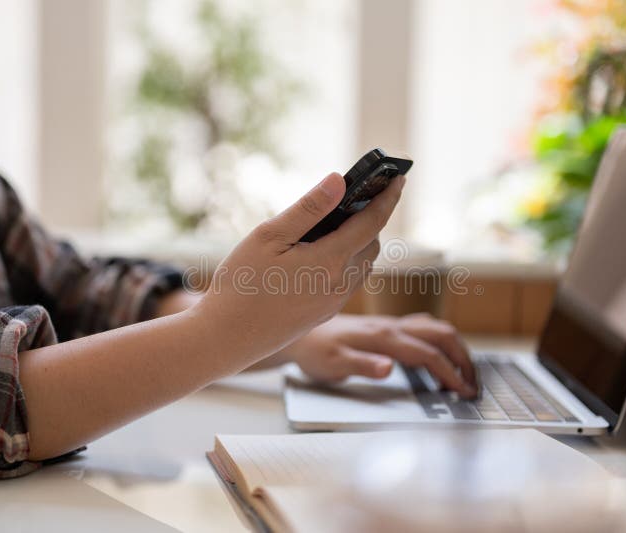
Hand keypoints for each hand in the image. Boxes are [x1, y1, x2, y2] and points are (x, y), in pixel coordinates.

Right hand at [192, 172, 405, 369]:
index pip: (373, 222)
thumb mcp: (269, 236)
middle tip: (365, 195)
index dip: (389, 197)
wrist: (226, 339)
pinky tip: (325, 252)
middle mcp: (340, 285)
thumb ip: (308, 208)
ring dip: (362, 241)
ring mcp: (333, 303)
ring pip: (363, 265)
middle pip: (372, 244)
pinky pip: (348, 282)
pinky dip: (349, 260)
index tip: (400, 177)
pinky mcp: (323, 314)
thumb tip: (340, 181)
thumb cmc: (241, 284)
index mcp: (330, 261)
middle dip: (374, 218)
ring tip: (345, 221)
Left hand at [287, 313, 477, 397]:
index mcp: (383, 337)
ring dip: (457, 349)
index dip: (450, 373)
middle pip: (442, 335)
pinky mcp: (389, 328)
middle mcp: (392, 327)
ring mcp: (392, 325)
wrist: (302, 334)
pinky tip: (442, 357)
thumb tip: (389, 367)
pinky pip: (425, 329)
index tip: (465, 392)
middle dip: (464, 358)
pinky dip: (442, 342)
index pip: (427, 354)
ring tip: (465, 374)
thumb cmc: (316, 351)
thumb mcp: (333, 365)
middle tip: (474, 385)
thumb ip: (362, 365)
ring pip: (436, 329)